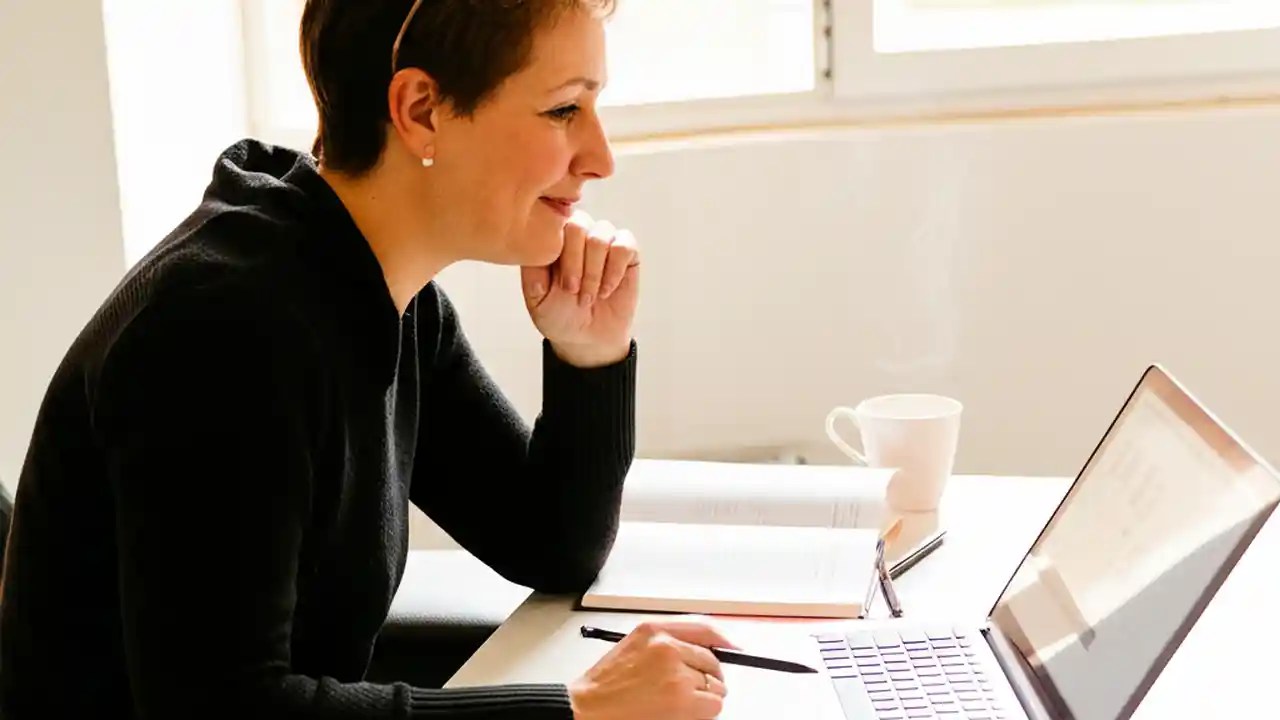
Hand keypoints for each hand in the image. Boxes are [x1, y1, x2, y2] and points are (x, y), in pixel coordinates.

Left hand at [521, 210, 638, 367]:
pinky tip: (607, 290)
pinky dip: (614, 271)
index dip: (559, 254)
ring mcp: (603, 238)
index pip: (553, 223)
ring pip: (600, 236)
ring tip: (589, 296)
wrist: (586, 338)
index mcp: (553, 238)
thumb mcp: (536, 298)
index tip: (562, 285)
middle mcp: (578, 233)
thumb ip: (532, 270)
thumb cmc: (559, 314)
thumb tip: (534, 247)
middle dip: (576, 263)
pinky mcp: (627, 250)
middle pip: (578, 226)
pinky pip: (624, 246)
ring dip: (594, 272)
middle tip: (573, 290)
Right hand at [567, 620, 736, 719]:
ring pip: (715, 686)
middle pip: (712, 661)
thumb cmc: (606, 685)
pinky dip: (705, 711)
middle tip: (693, 689)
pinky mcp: (681, 699)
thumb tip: (700, 650)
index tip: (734, 647)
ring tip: (680, 702)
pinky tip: (684, 712)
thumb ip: (665, 641)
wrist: (589, 709)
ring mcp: (676, 674)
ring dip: (705, 696)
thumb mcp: (634, 646)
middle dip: (709, 677)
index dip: (722, 639)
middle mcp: (667, 647)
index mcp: (654, 630)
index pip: (702, 628)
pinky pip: (713, 705)